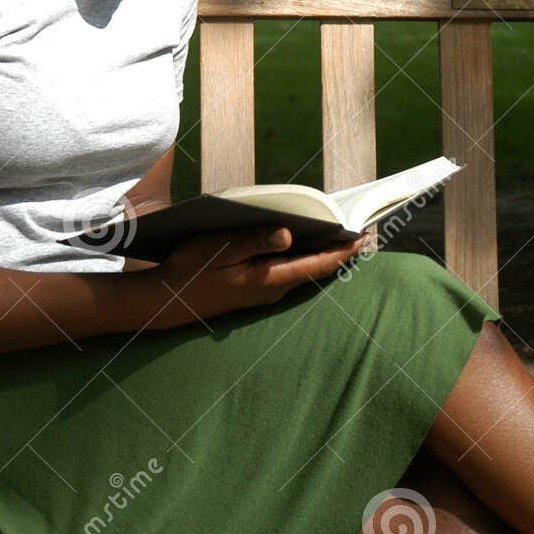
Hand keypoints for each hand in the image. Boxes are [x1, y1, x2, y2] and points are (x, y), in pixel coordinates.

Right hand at [135, 225, 369, 329]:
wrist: (168, 301)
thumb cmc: (191, 271)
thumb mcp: (220, 249)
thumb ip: (254, 242)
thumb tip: (287, 234)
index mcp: (269, 279)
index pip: (318, 264)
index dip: (344, 252)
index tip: (366, 238)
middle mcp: (274, 289)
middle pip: (317, 268)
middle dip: (341, 251)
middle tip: (365, 233)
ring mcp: (266, 291)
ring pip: (305, 271)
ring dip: (325, 254)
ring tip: (345, 234)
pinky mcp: (257, 289)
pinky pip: (290, 272)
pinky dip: (306, 257)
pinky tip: (308, 243)